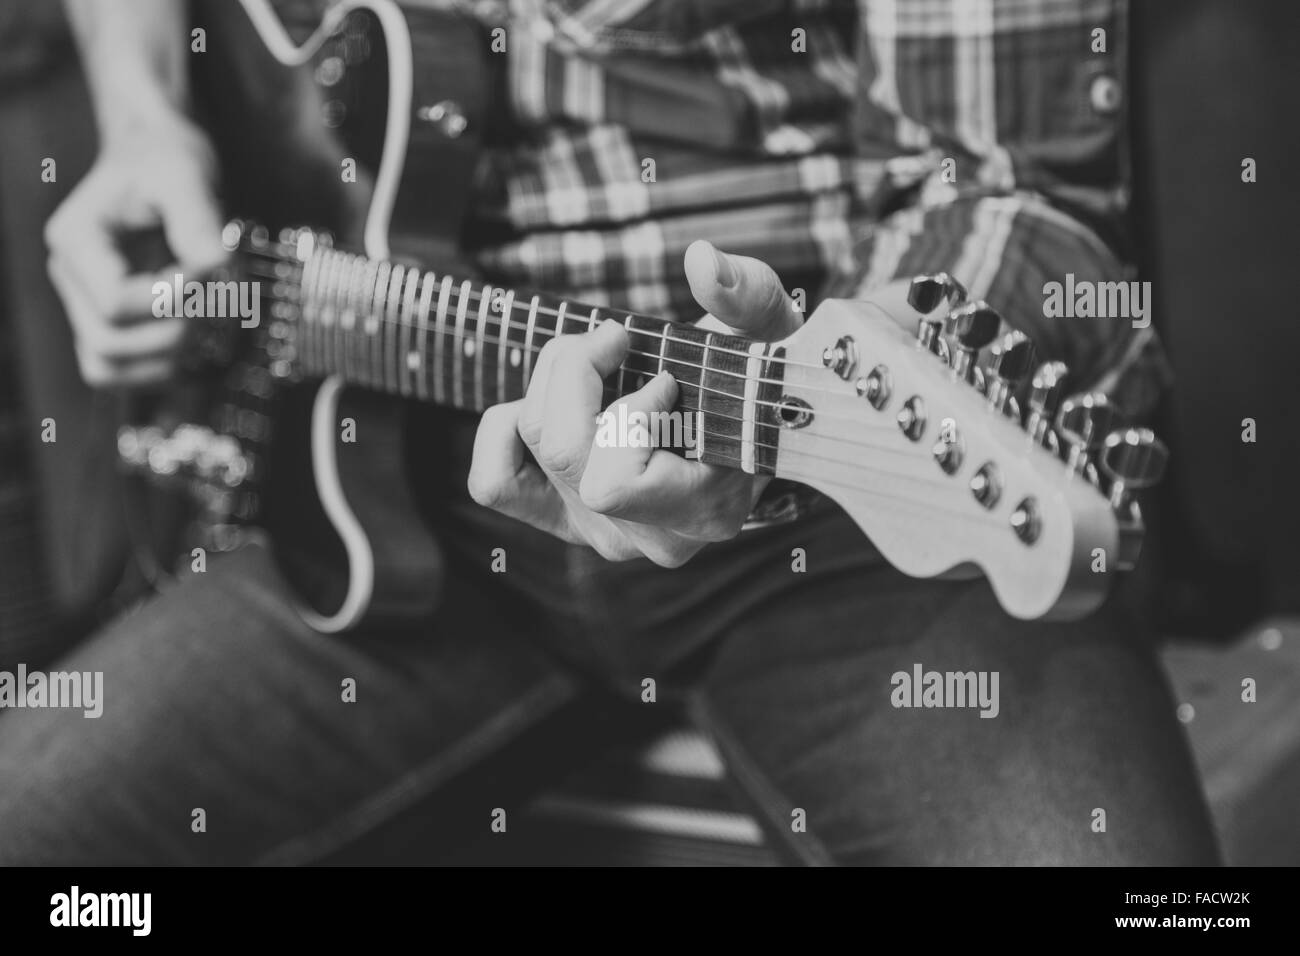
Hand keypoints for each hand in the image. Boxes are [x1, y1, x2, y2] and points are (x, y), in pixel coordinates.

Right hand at [44, 113, 226, 387]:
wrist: (157, 160)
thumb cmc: (166, 163)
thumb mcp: (186, 177)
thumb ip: (198, 221)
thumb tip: (216, 266)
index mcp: (76, 240)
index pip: (115, 302)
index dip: (172, 298)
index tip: (210, 270)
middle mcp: (70, 278)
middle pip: (109, 343)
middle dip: (173, 331)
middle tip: (212, 297)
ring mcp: (84, 305)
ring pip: (108, 369)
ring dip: (166, 357)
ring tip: (202, 317)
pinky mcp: (108, 323)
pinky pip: (120, 372)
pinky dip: (159, 367)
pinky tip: (194, 337)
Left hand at [468, 240, 802, 566]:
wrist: (752, 423)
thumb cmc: (762, 377)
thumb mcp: (771, 329)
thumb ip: (748, 294)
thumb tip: (700, 261)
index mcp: (706, 510)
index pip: (613, 485)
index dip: (628, 415)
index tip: (667, 378)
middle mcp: (650, 537)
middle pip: (562, 449)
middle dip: (578, 370)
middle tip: (619, 339)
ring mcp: (602, 532)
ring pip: (534, 445)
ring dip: (554, 381)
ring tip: (598, 362)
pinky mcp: (563, 518)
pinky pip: (494, 481)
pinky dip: (507, 429)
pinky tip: (553, 403)